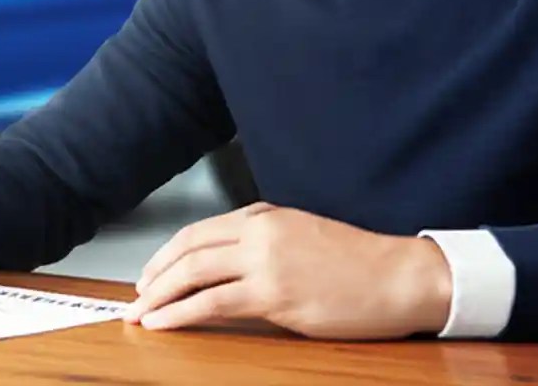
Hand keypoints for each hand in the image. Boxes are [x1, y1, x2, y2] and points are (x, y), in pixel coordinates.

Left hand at [124, 204, 452, 339]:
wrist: (401, 277)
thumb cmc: (360, 264)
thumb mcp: (301, 238)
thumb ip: (261, 245)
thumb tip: (224, 269)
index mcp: (264, 215)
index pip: (199, 231)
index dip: (167, 254)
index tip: (151, 273)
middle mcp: (259, 232)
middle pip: (187, 249)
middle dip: (154, 275)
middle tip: (136, 296)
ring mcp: (265, 261)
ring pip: (193, 273)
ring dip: (158, 295)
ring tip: (140, 313)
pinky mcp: (274, 294)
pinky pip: (212, 303)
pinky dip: (180, 313)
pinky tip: (164, 322)